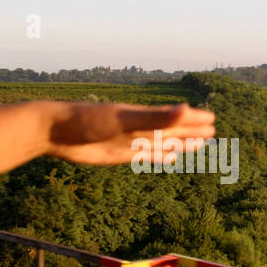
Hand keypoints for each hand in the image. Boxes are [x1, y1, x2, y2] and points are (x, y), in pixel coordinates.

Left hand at [47, 101, 214, 165]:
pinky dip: (159, 155)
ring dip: (180, 143)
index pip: (173, 117)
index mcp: (141, 116)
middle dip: (191, 130)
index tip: (212, 119)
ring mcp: (129, 140)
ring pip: (161, 142)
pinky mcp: (118, 153)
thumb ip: (154, 118)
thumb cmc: (86, 120)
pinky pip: (145, 155)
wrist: (54, 131)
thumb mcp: (123, 120)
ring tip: (198, 144)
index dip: (192, 119)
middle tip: (213, 131)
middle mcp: (138, 127)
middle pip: (171, 129)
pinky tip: (169, 156)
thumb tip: (184, 110)